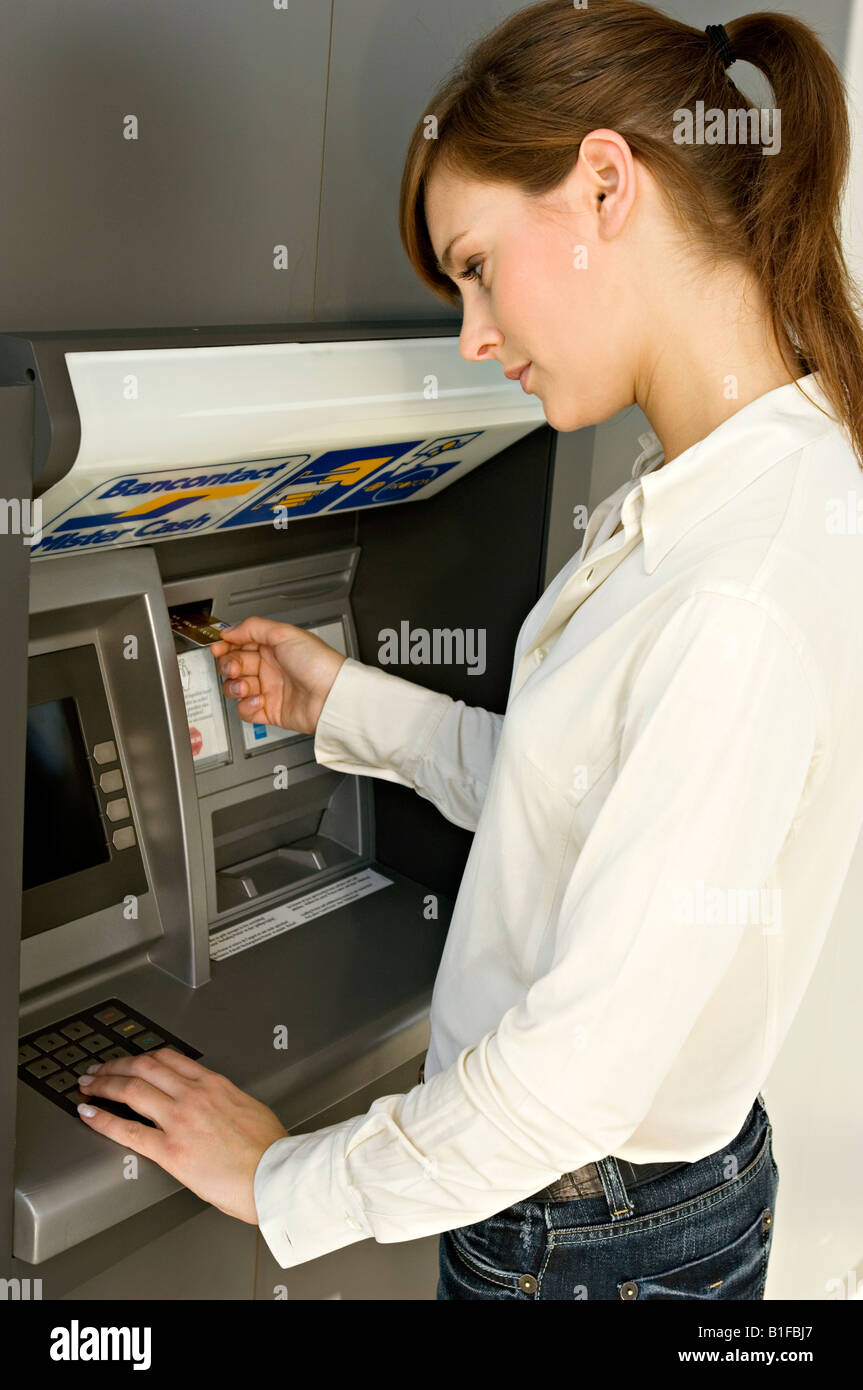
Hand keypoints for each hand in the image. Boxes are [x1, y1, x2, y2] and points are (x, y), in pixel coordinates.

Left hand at [76, 1049, 288, 1223]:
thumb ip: (225, 1101)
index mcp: (214, 1084)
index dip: (142, 1057)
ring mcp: (179, 1120)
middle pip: (144, 1067)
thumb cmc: (269, 1149)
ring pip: (131, 1089)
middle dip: (115, 1065)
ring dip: (103, 1084)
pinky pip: (127, 1129)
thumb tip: (215, 1106)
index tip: (131, 1060)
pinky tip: (88, 1113)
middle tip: (99, 1068)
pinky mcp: (170, 1150)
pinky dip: (102, 1118)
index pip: (168, 1058)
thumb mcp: (249, 1108)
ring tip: (88, 1085)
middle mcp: (193, 1095)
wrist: (275, 1174)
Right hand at [210, 616, 346, 734]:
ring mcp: (269, 690)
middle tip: (236, 668)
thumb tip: (229, 630)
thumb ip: (253, 628)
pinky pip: (246, 711)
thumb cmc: (319, 664)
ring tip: (246, 686)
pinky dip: (247, 707)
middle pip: (234, 666)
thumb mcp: (285, 634)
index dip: (226, 646)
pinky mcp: (270, 712)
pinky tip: (258, 701)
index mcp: (273, 647)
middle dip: (230, 666)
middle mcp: (270, 668)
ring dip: (235, 687)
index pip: (240, 644)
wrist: (332, 696)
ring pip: (236, 688)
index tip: (217, 648)